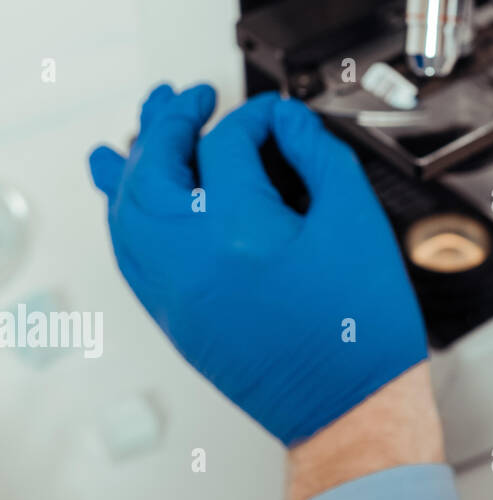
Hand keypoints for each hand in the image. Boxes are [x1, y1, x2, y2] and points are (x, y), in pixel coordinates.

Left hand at [88, 84, 431, 447]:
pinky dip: (126, 213)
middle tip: (190, 98)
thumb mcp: (357, 221)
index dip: (256, 116)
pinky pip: (127, 252)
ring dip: (132, 164)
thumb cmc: (361, 324)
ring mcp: (173, 290)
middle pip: (154, 168)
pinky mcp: (171, 315)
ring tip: (142, 132)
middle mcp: (191, 259)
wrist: (349, 401)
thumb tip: (291, 122)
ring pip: (125, 210)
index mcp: (241, 231)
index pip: (228, 145)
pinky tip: (135, 196)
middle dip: (168, 122)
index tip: (279, 114)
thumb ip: (321, 157)